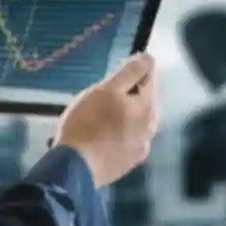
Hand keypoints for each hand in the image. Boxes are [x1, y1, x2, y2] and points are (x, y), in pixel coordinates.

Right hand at [55, 53, 158, 187]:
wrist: (75, 167)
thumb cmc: (88, 123)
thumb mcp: (107, 89)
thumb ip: (130, 72)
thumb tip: (148, 58)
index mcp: (148, 107)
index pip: (149, 77)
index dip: (131, 70)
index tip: (112, 75)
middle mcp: (150, 127)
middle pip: (143, 100)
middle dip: (125, 94)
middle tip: (99, 97)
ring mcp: (140, 147)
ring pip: (134, 120)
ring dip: (120, 113)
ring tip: (96, 117)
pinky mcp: (128, 163)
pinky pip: (126, 139)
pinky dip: (116, 132)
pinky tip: (98, 135)